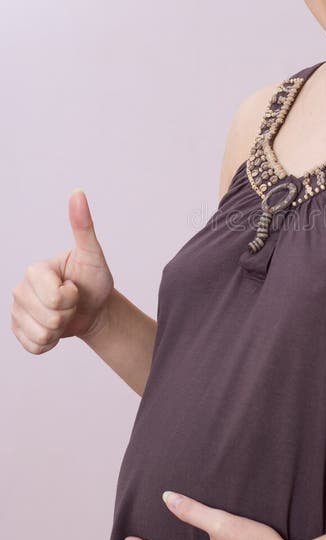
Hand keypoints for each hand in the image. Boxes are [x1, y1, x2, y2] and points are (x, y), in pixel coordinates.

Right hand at [11, 188, 113, 351]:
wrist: (94, 307)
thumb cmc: (93, 280)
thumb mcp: (92, 255)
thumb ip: (83, 226)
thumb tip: (77, 192)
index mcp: (35, 270)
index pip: (53, 297)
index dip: (71, 297)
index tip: (74, 286)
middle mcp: (20, 289)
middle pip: (48, 318)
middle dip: (67, 314)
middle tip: (72, 302)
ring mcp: (17, 311)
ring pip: (41, 335)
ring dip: (60, 330)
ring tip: (65, 314)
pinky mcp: (19, 331)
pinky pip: (35, 347)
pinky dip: (51, 344)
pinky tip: (56, 329)